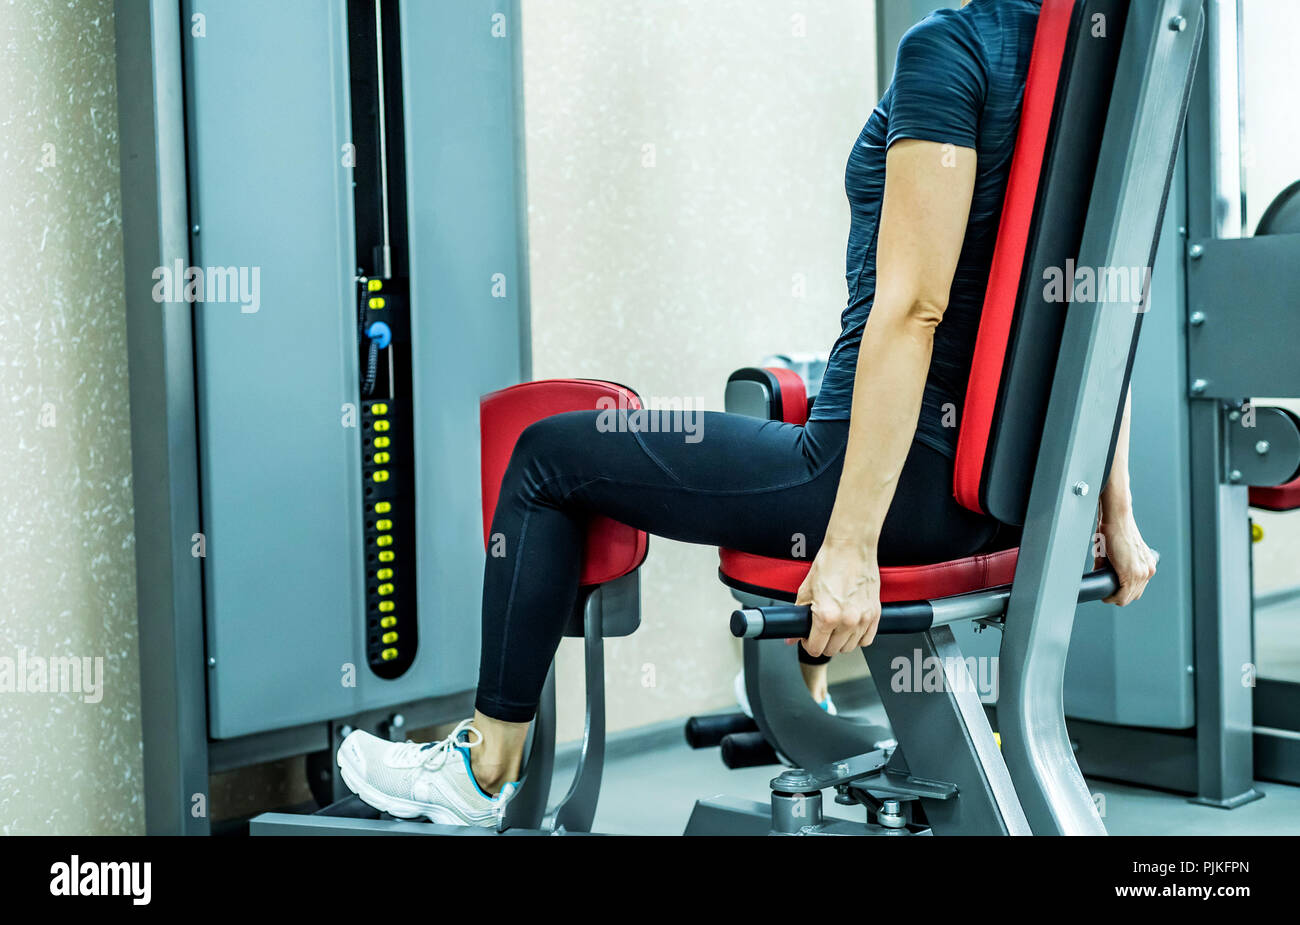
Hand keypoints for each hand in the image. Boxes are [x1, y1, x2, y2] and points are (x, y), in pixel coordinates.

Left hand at [795, 539, 881, 655]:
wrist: (851, 548)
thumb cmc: (830, 563)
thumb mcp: (806, 590)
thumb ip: (798, 615)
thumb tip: (792, 636)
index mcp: (827, 616)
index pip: (816, 648)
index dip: (808, 644)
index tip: (808, 638)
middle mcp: (847, 621)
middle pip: (832, 650)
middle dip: (823, 643)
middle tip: (819, 632)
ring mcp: (863, 618)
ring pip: (849, 647)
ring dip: (840, 642)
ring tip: (834, 628)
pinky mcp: (875, 614)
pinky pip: (867, 639)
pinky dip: (858, 638)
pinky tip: (850, 628)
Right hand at [1096, 509, 1156, 605]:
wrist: (1116, 519)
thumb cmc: (1114, 530)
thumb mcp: (1115, 551)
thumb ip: (1110, 566)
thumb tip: (1099, 575)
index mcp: (1146, 564)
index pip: (1137, 587)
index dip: (1122, 591)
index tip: (1112, 590)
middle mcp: (1148, 570)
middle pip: (1134, 595)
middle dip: (1118, 595)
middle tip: (1107, 592)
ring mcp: (1142, 573)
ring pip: (1128, 597)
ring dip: (1114, 597)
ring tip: (1105, 594)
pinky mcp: (1132, 574)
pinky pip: (1123, 596)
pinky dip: (1112, 598)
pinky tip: (1105, 595)